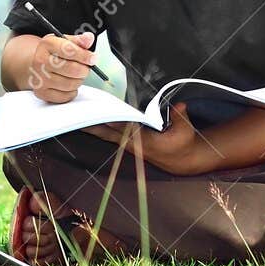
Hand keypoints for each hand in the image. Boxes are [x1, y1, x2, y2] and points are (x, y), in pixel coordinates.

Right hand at [27, 31, 96, 103]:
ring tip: (76, 75)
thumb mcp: (65, 41)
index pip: (69, 50)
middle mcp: (40, 61)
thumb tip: (89, 38)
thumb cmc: (53, 53)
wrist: (36, 65)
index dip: (84, 55)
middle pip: (72, 69)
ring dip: (79, 80)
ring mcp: (40, 78)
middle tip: (85, 68)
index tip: (93, 58)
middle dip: (84, 69)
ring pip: (70, 84)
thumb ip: (79, 40)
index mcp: (47, 45)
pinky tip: (69, 84)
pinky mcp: (42, 93)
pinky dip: (72, 91)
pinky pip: (66, 96)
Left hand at [86, 106, 212, 175]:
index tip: (100, 112)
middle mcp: (133, 144)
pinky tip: (89, 121)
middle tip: (78, 114)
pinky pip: (110, 135)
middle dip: (94, 124)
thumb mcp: (185, 129)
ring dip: (93, 126)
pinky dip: (99, 128)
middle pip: (109, 133)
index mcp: (145, 141)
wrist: (181, 160)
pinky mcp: (128, 143)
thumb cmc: (183, 143)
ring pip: (106, 134)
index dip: (112, 120)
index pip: (124, 128)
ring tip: (78, 115)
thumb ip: (180, 116)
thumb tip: (180, 105)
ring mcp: (129, 144)